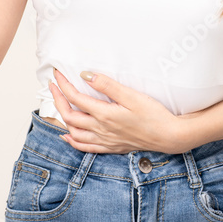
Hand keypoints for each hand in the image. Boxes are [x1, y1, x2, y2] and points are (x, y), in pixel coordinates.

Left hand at [48, 69, 187, 153]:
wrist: (169, 136)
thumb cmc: (154, 115)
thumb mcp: (131, 95)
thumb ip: (107, 85)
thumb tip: (86, 75)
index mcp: (104, 114)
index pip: (75, 98)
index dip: (63, 85)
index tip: (57, 74)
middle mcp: (101, 129)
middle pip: (69, 116)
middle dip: (57, 100)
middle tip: (53, 86)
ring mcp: (105, 140)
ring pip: (74, 133)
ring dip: (63, 118)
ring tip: (59, 104)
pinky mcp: (111, 147)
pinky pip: (85, 147)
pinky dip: (72, 141)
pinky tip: (68, 136)